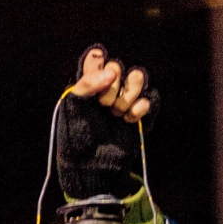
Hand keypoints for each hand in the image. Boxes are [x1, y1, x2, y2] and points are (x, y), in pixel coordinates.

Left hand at [56, 47, 154, 201]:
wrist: (94, 166)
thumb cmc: (77, 138)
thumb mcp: (73, 109)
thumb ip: (87, 84)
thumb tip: (112, 72)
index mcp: (85, 84)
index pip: (97, 57)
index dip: (98, 64)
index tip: (98, 81)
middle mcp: (105, 87)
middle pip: (118, 66)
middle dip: (112, 86)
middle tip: (103, 106)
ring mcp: (122, 99)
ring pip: (137, 77)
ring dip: (128, 95)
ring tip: (117, 113)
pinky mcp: (137, 112)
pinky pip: (149, 97)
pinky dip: (140, 108)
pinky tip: (128, 120)